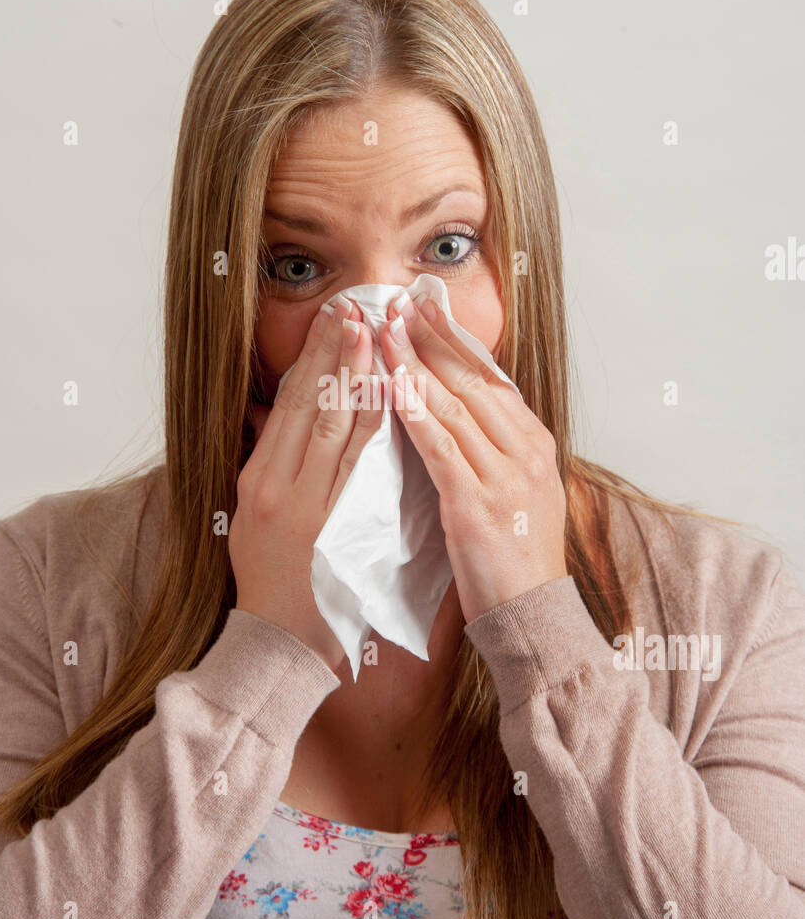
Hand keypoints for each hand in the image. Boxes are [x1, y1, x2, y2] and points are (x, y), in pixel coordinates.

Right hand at [230, 297, 382, 669]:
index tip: (332, 319)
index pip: (286, 404)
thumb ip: (272, 465)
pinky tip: (389, 393)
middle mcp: (277, 485)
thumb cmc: (270, 580)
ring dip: (355, 375)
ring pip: (333, 425)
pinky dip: (374, 424)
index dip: (311, 358)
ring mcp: (306, 505)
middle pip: (308, 404)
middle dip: (333, 352)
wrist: (276, 642)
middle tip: (354, 307)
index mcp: (257, 478)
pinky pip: (359, 465)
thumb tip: (281, 415)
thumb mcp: (253, 515)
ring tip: (371, 333)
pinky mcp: (334, 526)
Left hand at [377, 292, 567, 623]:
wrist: (533, 616)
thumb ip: (494, 449)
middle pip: (471, 379)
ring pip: (453, 404)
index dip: (454, 338)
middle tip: (397, 303)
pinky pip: (440, 447)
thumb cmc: (515, 558)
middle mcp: (524, 450)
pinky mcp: (478, 504)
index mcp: (534, 443)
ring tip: (383, 331)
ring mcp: (504, 476)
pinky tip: (390, 386)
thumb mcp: (518, 490)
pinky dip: (414, 412)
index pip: (491, 376)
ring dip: (414, 363)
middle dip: (431, 337)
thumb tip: (460, 408)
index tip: (424, 306)